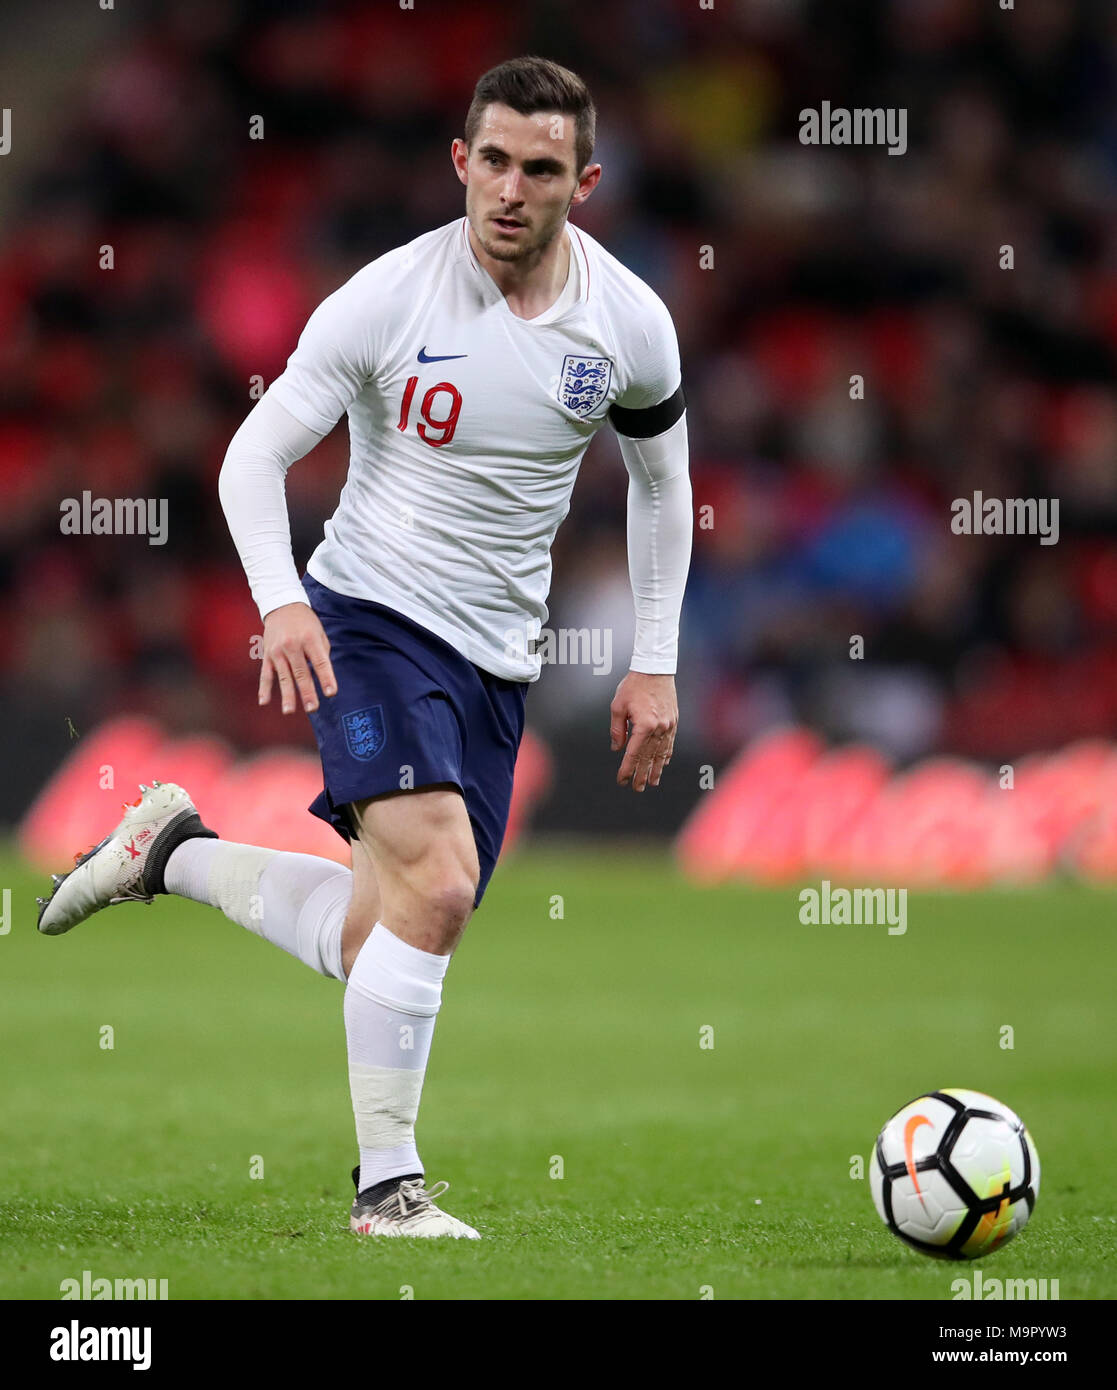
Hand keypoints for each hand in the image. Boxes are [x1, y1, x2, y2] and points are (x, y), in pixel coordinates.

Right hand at [258, 602, 336, 714]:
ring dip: (287, 695)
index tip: (331, 693)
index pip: (320, 662)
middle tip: (313, 708)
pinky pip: (266, 674)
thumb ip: (322, 654)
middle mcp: (292, 645)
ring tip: (290, 711)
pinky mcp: (267, 655)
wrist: (282, 605)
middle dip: (307, 692)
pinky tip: (264, 702)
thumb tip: (323, 678)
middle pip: (301, 672)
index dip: (326, 678)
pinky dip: (264, 689)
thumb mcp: (319, 633)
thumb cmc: (306, 622)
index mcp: (310, 639)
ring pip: (283, 677)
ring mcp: (278, 651)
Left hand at [609, 671, 677, 791]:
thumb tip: (617, 749)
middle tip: (637, 788)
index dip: (627, 769)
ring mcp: (669, 725)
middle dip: (642, 775)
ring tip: (652, 783)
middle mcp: (659, 728)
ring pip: (662, 753)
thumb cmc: (633, 686)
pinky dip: (666, 756)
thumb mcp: (618, 706)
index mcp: (644, 725)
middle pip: (649, 758)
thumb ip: (617, 730)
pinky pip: (670, 743)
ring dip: (656, 770)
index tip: (621, 780)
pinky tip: (663, 764)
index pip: (633, 754)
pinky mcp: (674, 721)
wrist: (655, 669)